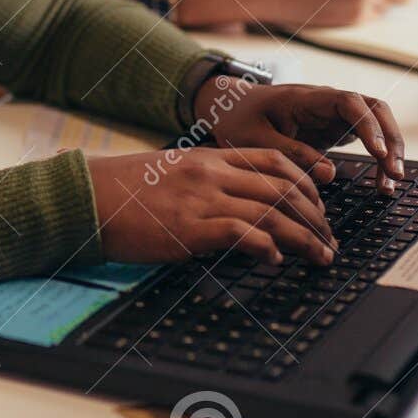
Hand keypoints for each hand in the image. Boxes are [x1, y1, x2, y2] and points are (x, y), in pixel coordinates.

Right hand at [87, 148, 336, 265]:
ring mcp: (202, 198)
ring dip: (304, 237)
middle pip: (283, 188)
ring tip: (320, 256)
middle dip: (315, 217)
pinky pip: (242, 233)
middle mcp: (212, 173)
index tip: (322, 205)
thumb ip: (206, 182)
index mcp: (209, 157)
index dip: (307, 183)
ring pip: (272, 212)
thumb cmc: (124, 191)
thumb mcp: (171, 173)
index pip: (274, 161)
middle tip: (330, 240)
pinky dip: (266, 246)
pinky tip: (277, 260)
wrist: (87, 197)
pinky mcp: (190, 227)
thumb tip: (235, 205)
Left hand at [193, 77, 405, 193]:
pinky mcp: (336, 127)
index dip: (368, 126)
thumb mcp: (254, 138)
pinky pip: (368, 137)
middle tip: (395, 174)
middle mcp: (327, 101)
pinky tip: (382, 181)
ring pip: (377, 122)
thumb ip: (290, 153)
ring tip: (390, 185)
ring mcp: (335, 113)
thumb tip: (329, 173)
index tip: (379, 153)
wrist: (232, 107)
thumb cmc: (239, 118)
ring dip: (390, 149)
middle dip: (391, 139)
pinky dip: (379, 157)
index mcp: (306, 98)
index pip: (349, 102)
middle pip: (375, 109)